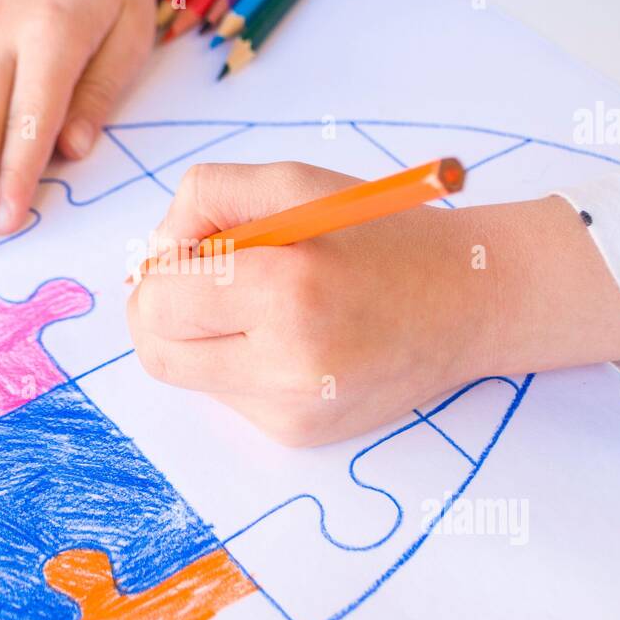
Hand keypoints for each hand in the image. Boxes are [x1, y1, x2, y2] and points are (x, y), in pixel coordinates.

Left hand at [126, 162, 619, 446]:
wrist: (467, 303)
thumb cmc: (379, 234)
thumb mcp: (294, 184)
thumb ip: (206, 199)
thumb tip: (152, 256)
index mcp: (287, 291)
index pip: (160, 303)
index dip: (159, 270)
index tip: (189, 250)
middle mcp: (288, 367)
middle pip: (157, 352)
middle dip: (158, 309)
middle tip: (197, 276)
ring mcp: (292, 412)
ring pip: (187, 375)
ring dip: (198, 335)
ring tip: (258, 301)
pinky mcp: (297, 435)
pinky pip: (228, 395)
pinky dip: (236, 360)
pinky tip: (288, 335)